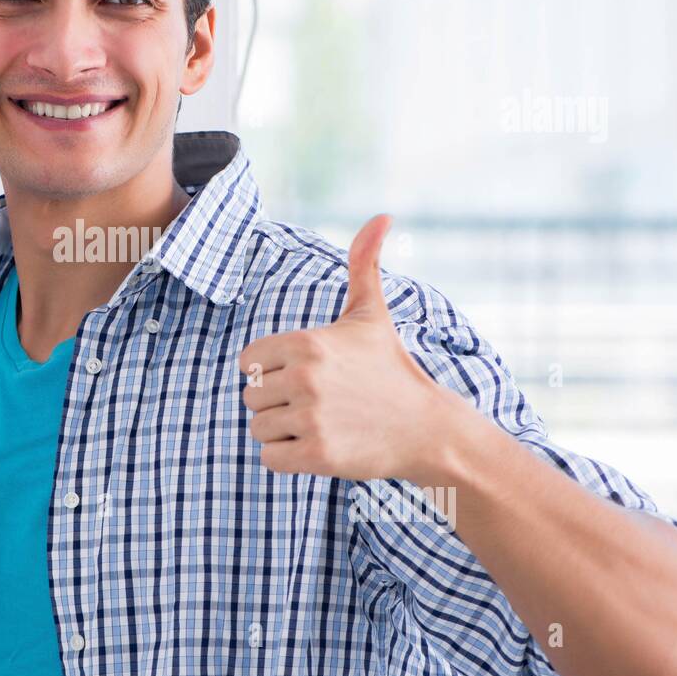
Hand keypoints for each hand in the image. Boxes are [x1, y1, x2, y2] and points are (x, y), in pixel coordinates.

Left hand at [238, 213, 457, 482]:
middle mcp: (304, 377)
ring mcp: (310, 417)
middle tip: (319, 403)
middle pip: (250, 396)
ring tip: (322, 423)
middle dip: (277, 402)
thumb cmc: (391, 369)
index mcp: (306, 342)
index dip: (271, 370)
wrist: (428, 428)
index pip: (248, 361)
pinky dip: (288, 458)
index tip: (305, 375)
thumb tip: (382, 216)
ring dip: (283, 431)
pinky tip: (319, 446)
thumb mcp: (372, 314)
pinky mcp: (316, 455)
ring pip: (258, 428)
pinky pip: (269, 459)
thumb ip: (363, 264)